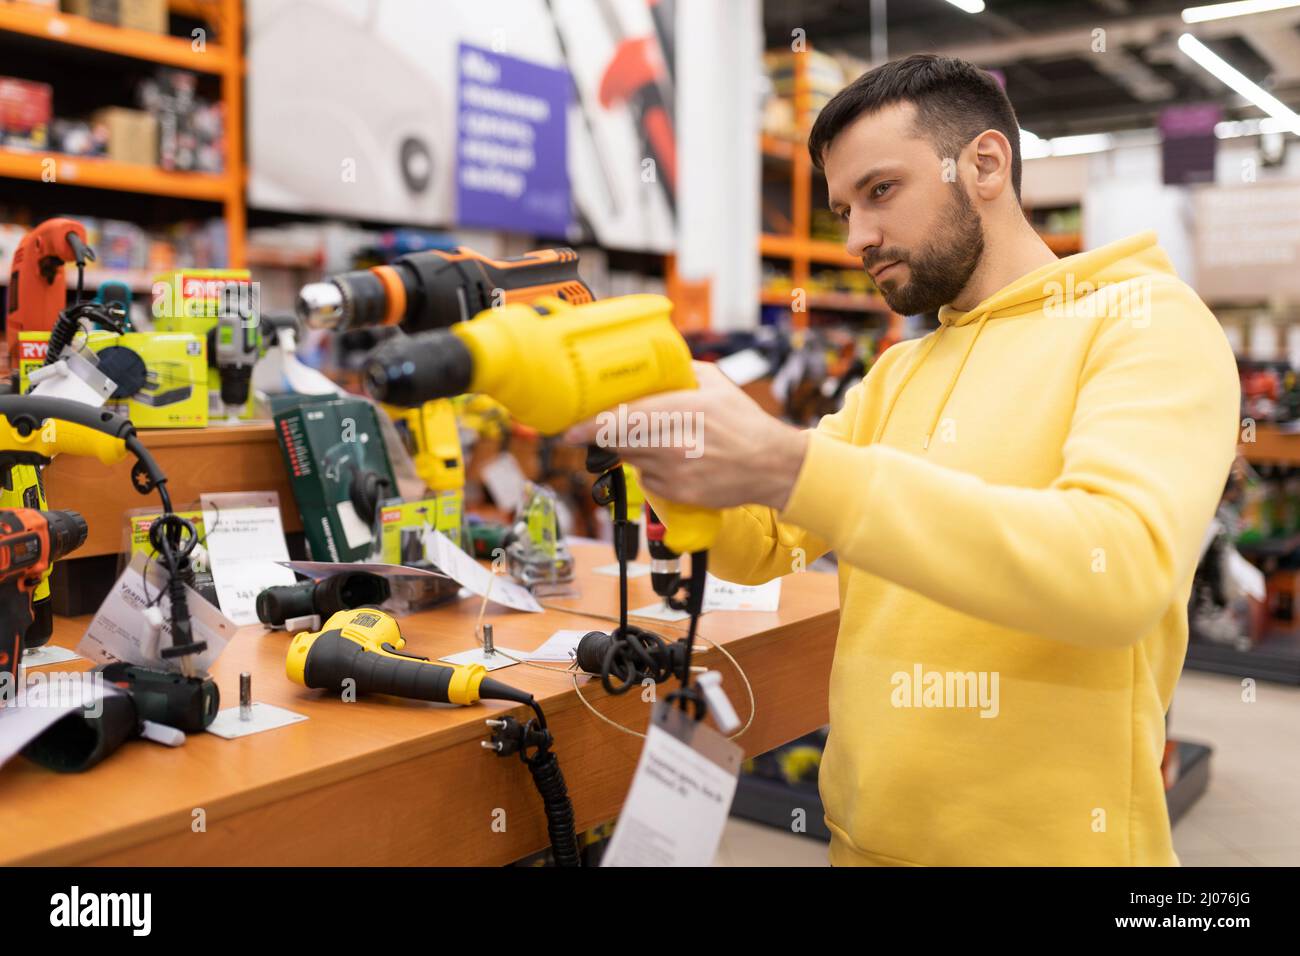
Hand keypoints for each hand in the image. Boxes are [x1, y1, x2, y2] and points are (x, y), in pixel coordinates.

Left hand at [564, 361, 808, 510]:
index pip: (624, 419)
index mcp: (682, 410)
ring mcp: (674, 472)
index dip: (592, 426)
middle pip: (619, 442)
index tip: (572, 427)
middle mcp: (674, 443)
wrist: (771, 465)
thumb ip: (678, 372)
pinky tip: (671, 458)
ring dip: (630, 449)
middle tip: (587, 430)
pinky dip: (650, 467)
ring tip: (654, 438)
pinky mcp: (676, 493)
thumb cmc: (743, 423)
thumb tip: (648, 364)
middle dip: (601, 436)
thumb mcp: (714, 384)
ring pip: (631, 459)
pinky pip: (648, 477)